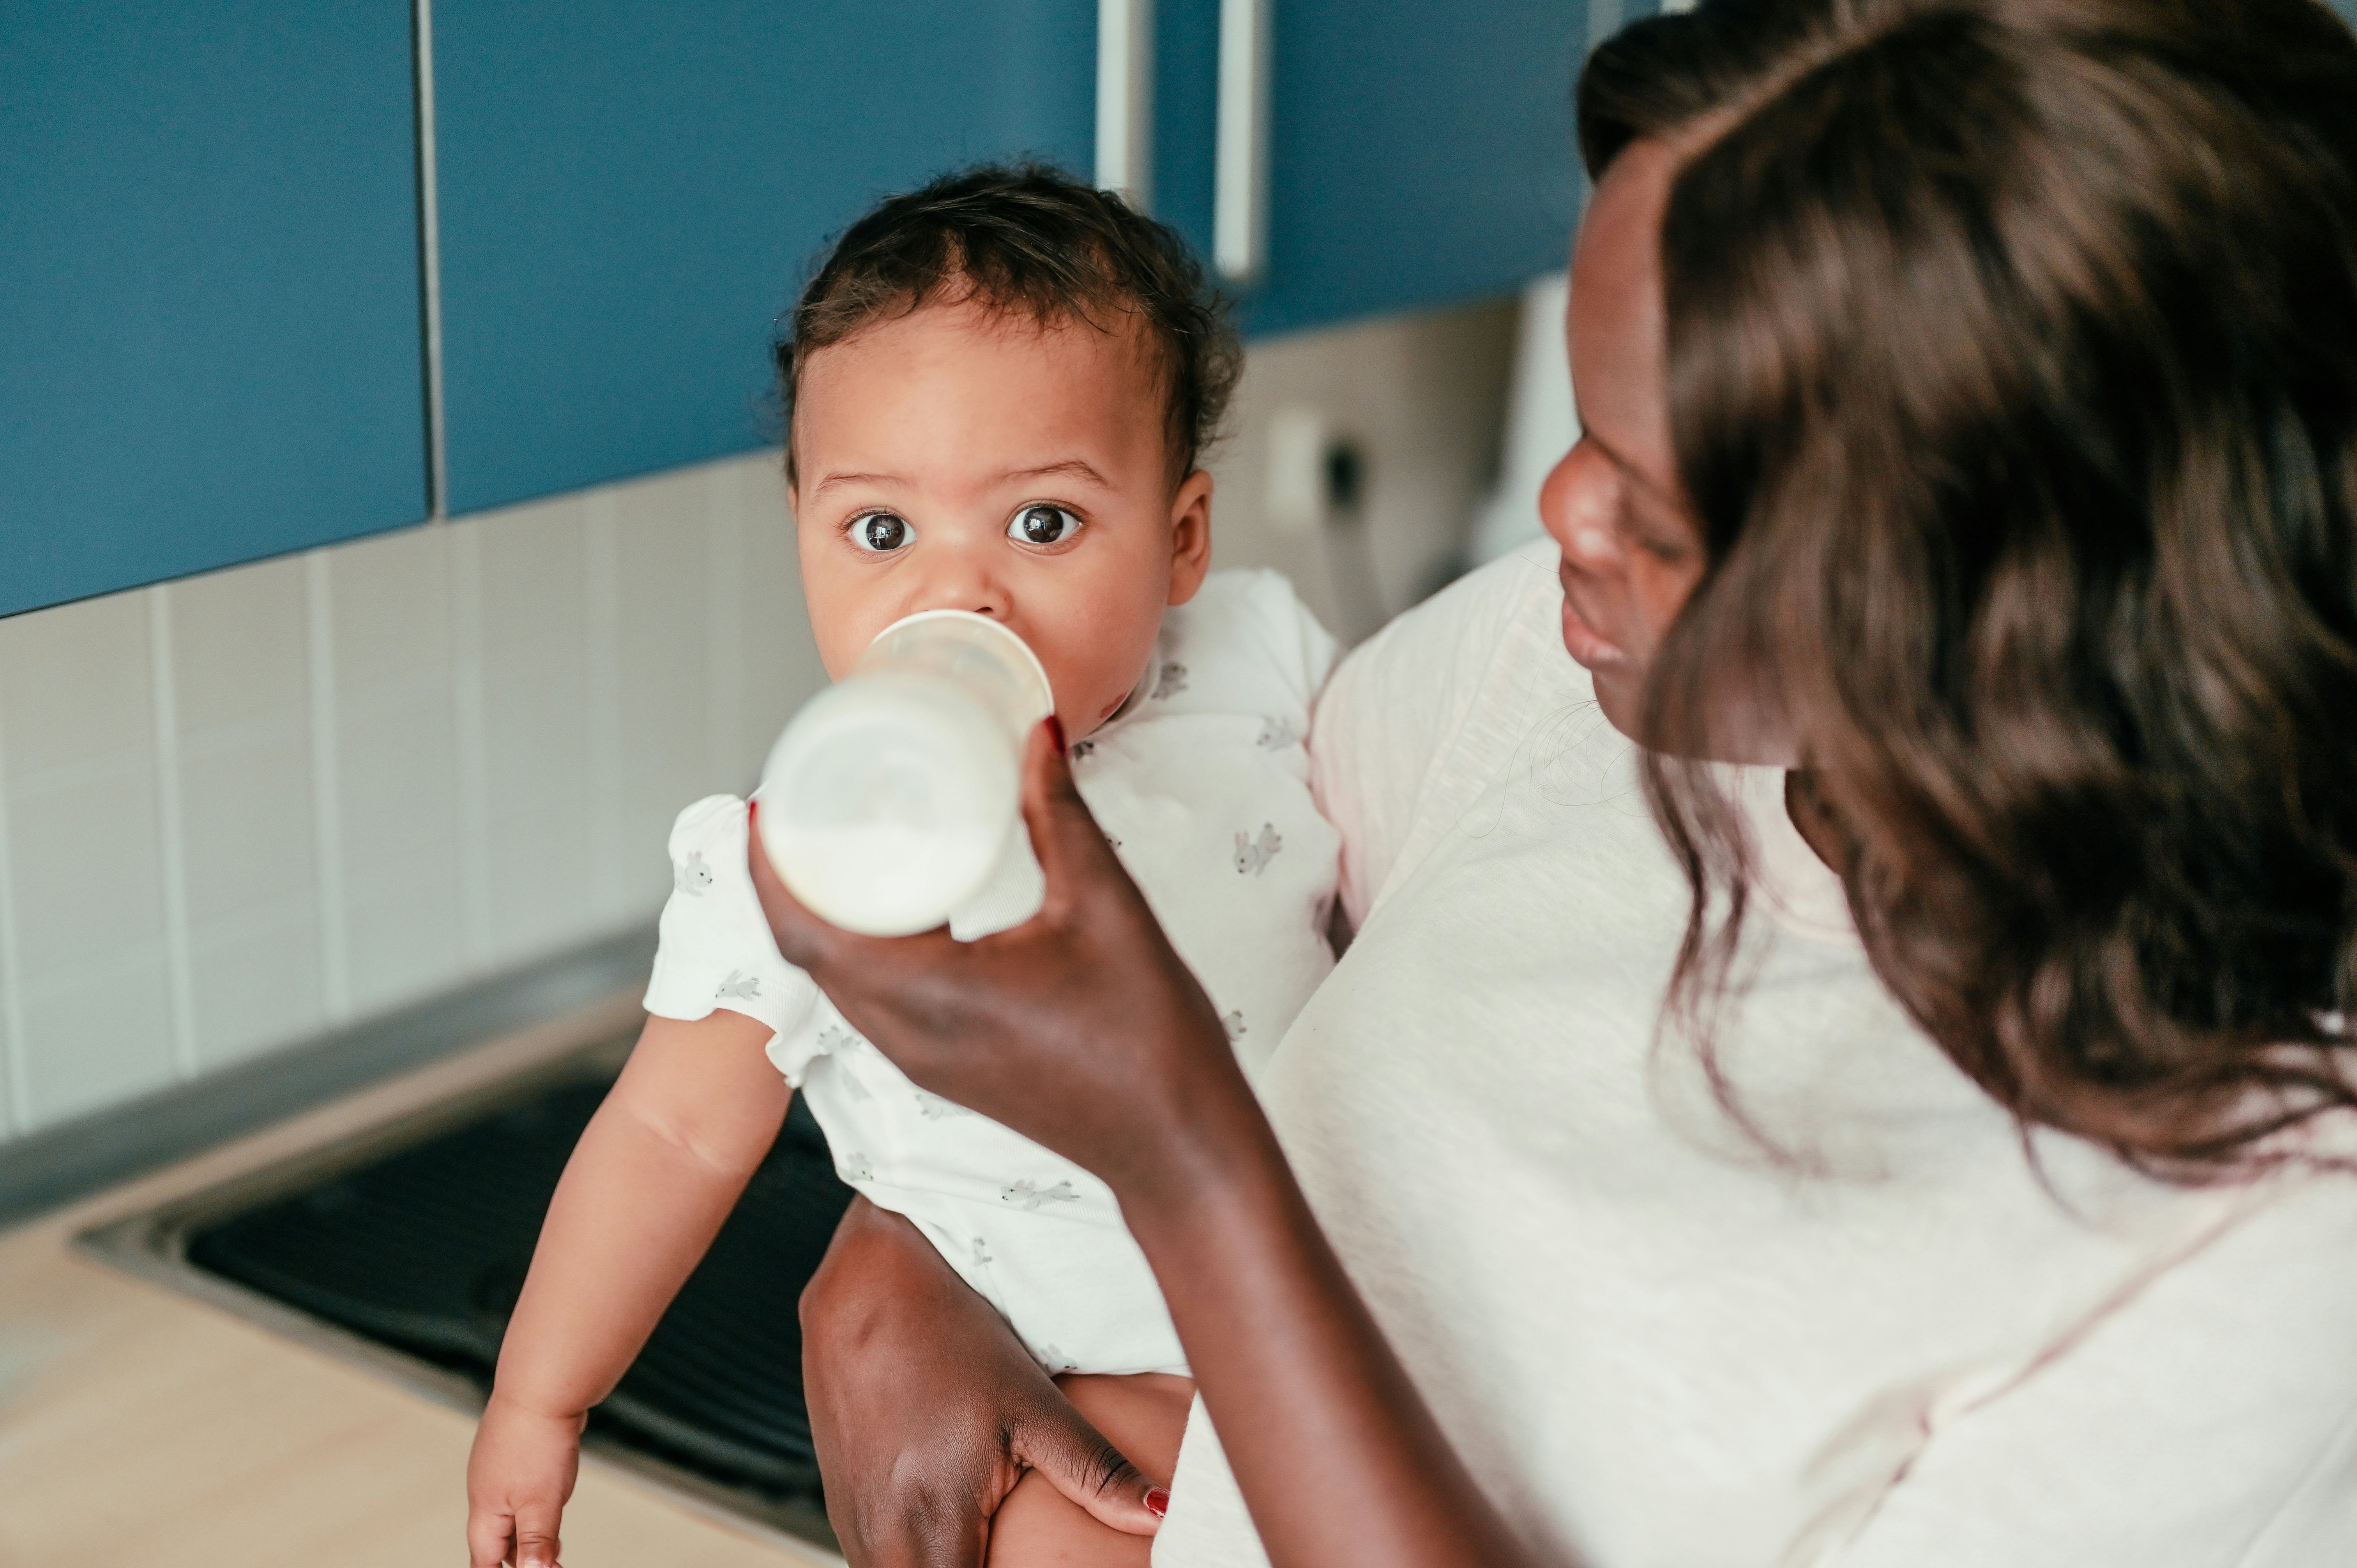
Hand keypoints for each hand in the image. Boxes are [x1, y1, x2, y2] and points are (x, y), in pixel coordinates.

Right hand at [466, 1392, 585, 1567]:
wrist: (543, 1387)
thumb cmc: (538, 1443)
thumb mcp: (541, 1504)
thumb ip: (535, 1543)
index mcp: (485, 1510)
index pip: (483, 1561)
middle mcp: (487, 1490)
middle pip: (495, 1541)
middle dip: (517, 1559)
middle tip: (548, 1565)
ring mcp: (500, 1468)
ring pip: (510, 1514)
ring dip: (528, 1533)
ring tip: (555, 1547)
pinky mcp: (516, 1451)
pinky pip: (521, 1489)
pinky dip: (535, 1505)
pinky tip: (551, 1502)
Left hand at [749, 721, 1255, 1202]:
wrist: (1177, 1144)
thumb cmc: (1150, 1039)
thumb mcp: (1106, 906)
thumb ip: (1061, 815)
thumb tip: (1036, 734)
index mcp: (931, 998)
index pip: (806, 933)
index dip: (770, 868)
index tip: (765, 803)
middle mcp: (908, 1037)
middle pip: (809, 955)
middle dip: (788, 880)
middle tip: (797, 807)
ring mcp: (922, 1061)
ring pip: (839, 981)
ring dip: (820, 917)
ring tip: (831, 846)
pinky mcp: (943, 1068)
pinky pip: (873, 1001)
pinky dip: (859, 949)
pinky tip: (888, 906)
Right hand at [801, 1196, 1165, 1564]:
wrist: (866, 1289)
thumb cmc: (951, 1340)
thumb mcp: (1032, 1406)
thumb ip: (1095, 1473)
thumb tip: (1162, 1515)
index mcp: (932, 1526)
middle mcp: (882, 1541)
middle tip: (1017, 1555)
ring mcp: (855, 1528)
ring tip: (991, 1545)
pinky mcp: (845, 1511)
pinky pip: (883, 1562)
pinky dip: (921, 1558)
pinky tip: (956, 1531)